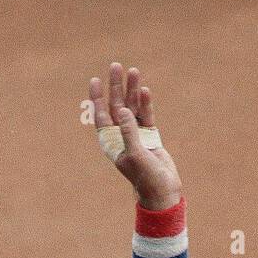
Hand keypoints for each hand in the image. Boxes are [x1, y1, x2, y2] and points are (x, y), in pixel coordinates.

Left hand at [89, 62, 181, 209]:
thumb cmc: (145, 178)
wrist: (162, 190)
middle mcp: (122, 136)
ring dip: (132, 90)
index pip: (101, 116)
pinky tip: (144, 90)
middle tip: (116, 66)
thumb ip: (128, 131)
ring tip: (134, 71)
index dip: (97, 98)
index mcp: (112, 143)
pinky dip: (145, 103)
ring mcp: (136, 135)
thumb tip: (122, 110)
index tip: (96, 80)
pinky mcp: (150, 135)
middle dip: (116, 87)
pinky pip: (146, 115)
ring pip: (132, 107)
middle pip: (116, 106)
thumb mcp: (135, 154)